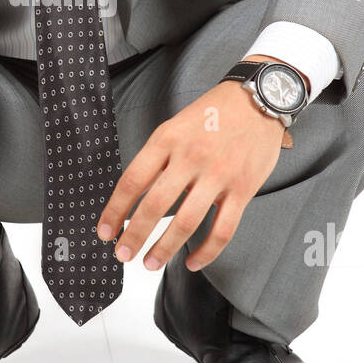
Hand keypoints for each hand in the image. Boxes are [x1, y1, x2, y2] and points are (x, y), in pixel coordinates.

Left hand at [95, 71, 290, 272]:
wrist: (258, 99)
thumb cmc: (214, 114)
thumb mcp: (175, 125)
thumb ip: (157, 158)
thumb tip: (134, 196)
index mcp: (167, 139)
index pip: (132, 181)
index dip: (114, 211)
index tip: (105, 231)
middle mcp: (191, 157)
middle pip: (155, 206)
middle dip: (134, 236)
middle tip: (123, 254)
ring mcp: (219, 175)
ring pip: (187, 223)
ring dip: (164, 249)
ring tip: (150, 263)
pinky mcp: (243, 189)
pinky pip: (223, 230)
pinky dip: (206, 252)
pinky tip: (193, 261)